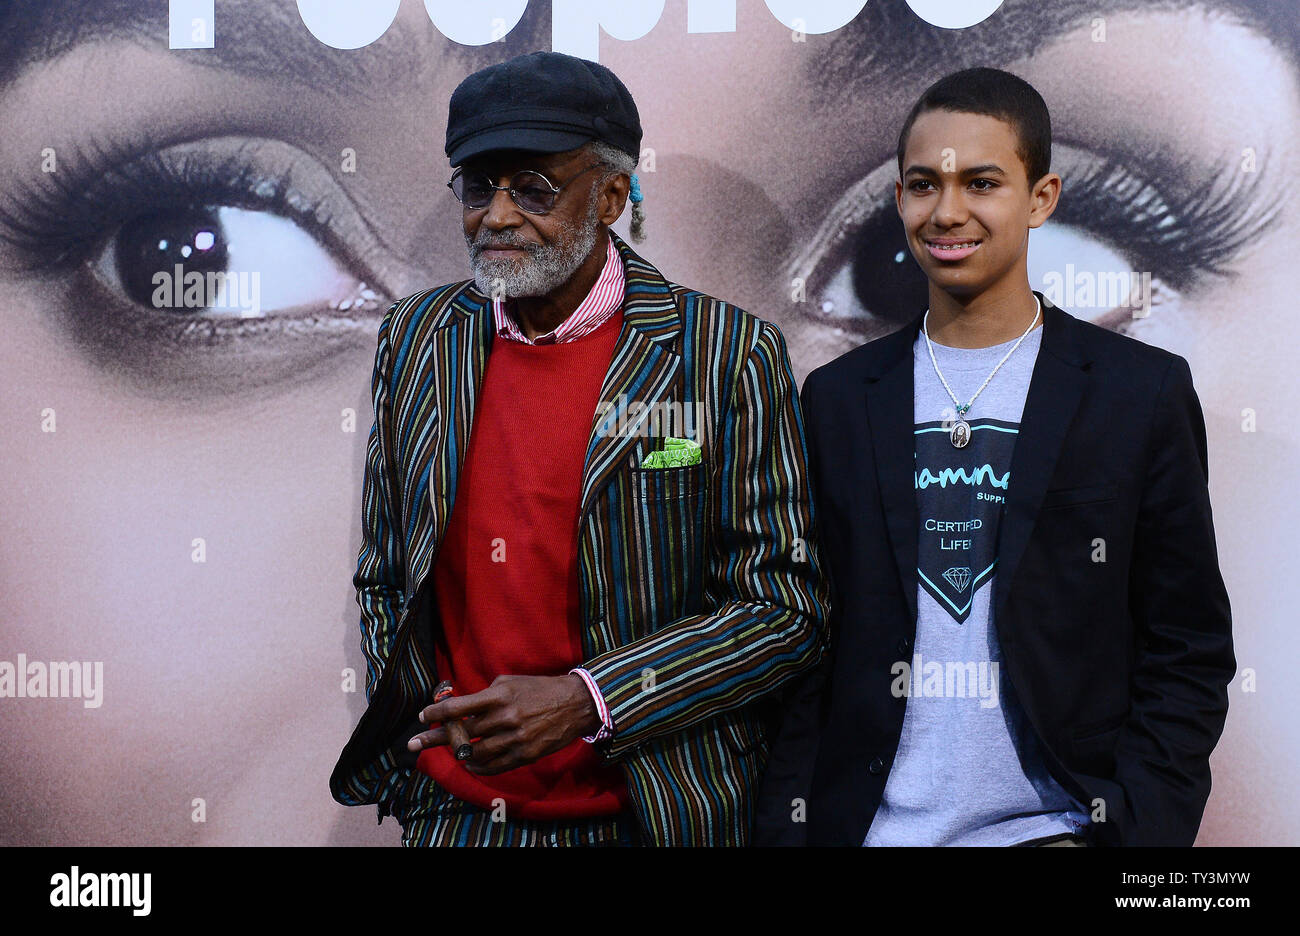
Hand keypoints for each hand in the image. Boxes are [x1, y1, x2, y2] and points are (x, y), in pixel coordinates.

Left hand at [407, 674, 601, 774]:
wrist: (574, 704)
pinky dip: (478, 767)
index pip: (458, 707)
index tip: (423, 716)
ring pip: (475, 753)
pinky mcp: (524, 754)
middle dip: (435, 738)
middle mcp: (504, 718)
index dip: (437, 713)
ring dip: (459, 754)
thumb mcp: (510, 682)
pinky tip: (471, 763)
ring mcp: (514, 738)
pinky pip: (494, 766)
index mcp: (499, 696)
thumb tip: (462, 707)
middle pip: (462, 733)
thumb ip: (485, 695)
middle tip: (413, 744)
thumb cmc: (538, 689)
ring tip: (452, 754)